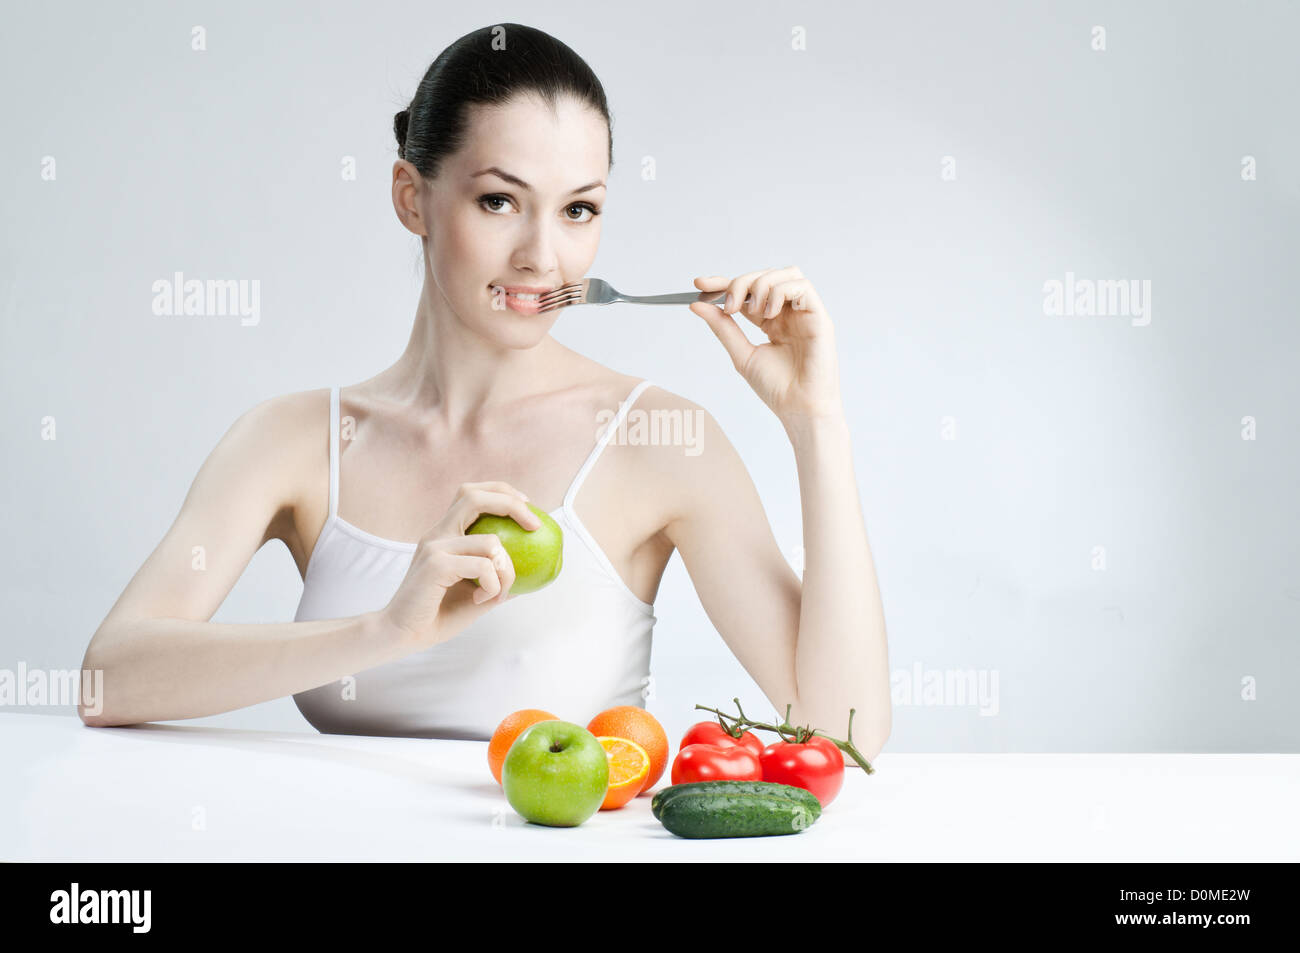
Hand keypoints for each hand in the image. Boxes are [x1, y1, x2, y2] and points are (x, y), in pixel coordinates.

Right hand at [380, 481, 541, 649]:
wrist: (403, 635)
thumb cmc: (438, 615)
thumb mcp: (478, 593)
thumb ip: (499, 578)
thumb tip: (533, 573)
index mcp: (444, 533)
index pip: (471, 494)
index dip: (502, 492)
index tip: (528, 509)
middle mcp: (437, 533)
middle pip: (474, 496)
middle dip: (511, 503)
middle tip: (534, 526)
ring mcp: (434, 546)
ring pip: (490, 542)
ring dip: (507, 571)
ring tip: (498, 594)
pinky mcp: (435, 564)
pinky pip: (483, 566)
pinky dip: (493, 585)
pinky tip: (481, 599)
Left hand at [689, 266, 842, 421]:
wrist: (799, 408)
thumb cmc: (777, 388)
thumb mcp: (741, 354)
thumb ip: (722, 328)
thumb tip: (697, 305)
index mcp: (771, 320)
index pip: (747, 290)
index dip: (724, 282)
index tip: (699, 284)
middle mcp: (788, 312)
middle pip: (765, 275)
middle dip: (740, 283)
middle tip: (728, 306)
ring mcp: (805, 312)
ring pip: (786, 274)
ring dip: (762, 285)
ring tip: (753, 312)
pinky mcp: (819, 316)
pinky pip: (802, 287)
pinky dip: (780, 292)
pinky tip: (769, 314)